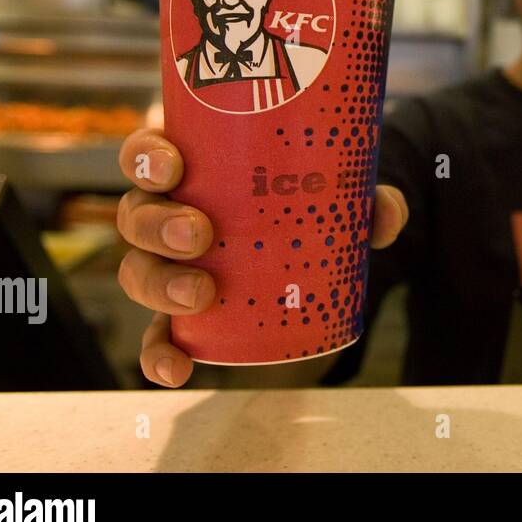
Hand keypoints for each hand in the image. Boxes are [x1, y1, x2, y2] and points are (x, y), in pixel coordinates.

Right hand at [115, 127, 407, 387]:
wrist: (309, 241)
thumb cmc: (305, 197)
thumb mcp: (336, 188)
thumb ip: (367, 197)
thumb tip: (386, 213)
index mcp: (192, 166)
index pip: (147, 152)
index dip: (147, 156)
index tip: (174, 166)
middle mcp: (167, 211)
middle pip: (135, 214)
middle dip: (158, 224)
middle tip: (200, 234)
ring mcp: (167, 263)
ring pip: (137, 269)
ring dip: (159, 283)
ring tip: (200, 294)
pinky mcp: (178, 311)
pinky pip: (154, 334)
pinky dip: (158, 353)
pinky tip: (176, 370)